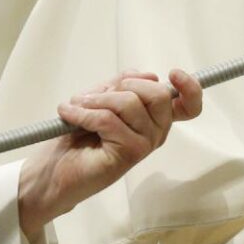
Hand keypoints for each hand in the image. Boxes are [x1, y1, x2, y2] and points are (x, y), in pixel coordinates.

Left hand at [17, 69, 202, 239]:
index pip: (189, 106)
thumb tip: (147, 75)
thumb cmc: (76, 136)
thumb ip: (121, 85)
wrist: (54, 170)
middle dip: (125, 85)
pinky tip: (68, 115)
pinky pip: (108, 120)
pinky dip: (82, 113)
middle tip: (98, 96)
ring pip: (130, 103)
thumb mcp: (100, 99)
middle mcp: (157, 132)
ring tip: (76, 107)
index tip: (173, 74)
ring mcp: (146, 144)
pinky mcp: (130, 154)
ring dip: (95, 100)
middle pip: (159, 94)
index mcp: (154, 118)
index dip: (190, 88)